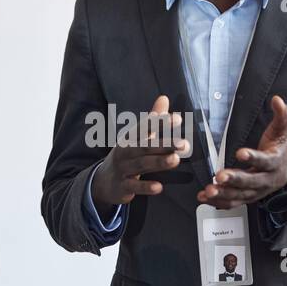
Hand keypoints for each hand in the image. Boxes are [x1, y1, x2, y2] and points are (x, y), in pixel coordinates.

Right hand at [91, 94, 188, 209]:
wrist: (103, 181)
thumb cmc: (127, 156)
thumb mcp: (136, 137)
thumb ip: (152, 120)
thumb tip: (164, 98)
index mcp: (129, 138)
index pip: (145, 127)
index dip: (160, 123)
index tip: (178, 119)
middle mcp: (125, 151)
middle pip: (145, 146)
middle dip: (164, 144)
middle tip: (183, 143)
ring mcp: (123, 169)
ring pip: (141, 165)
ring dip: (158, 162)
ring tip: (175, 160)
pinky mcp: (122, 187)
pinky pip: (134, 187)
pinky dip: (145, 187)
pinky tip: (159, 187)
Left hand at [197, 95, 286, 209]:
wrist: (284, 174)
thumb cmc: (279, 150)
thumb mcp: (283, 132)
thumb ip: (281, 115)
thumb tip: (277, 100)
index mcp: (274, 162)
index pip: (265, 161)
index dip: (253, 157)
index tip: (240, 153)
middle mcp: (265, 180)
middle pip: (250, 182)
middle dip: (234, 179)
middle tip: (219, 176)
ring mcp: (255, 191)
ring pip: (239, 195)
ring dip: (223, 193)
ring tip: (209, 190)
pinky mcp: (246, 197)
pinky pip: (232, 202)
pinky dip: (218, 202)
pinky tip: (205, 197)